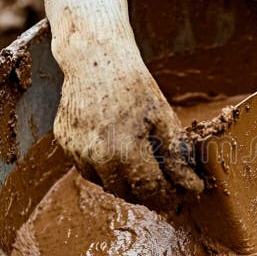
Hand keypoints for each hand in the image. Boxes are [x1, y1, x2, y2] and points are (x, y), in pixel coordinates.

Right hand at [39, 0, 202, 207]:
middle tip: (165, 184)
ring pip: (106, 184)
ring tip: (141, 163)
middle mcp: (98, 159)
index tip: (182, 195)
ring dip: (125, 181)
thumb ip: (176, 157)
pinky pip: (88, 167)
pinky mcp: (64, 144)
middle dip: (148, 193)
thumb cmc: (133, 85)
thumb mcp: (164, 118)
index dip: (170, 197)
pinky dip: (104, 166)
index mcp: (126, 153)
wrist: (94, 58)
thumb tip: (192, 187)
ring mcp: (77, 153)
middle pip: (128, 194)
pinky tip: (116, 147)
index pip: (152, 193)